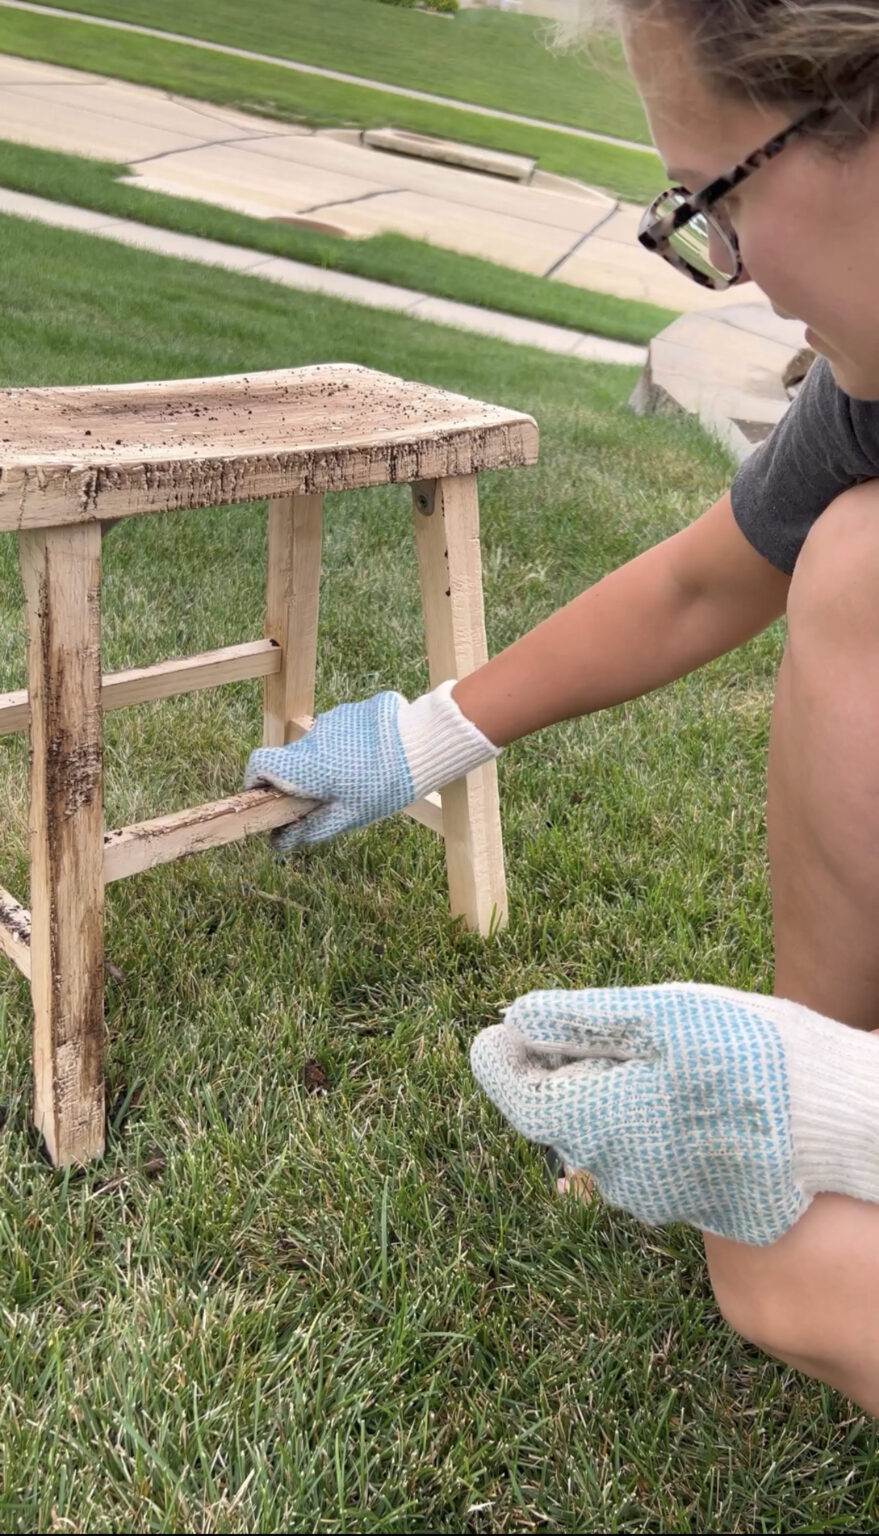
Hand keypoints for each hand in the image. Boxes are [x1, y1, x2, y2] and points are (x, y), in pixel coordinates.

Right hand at [244, 681, 498, 850]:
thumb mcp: (348, 815)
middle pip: (289, 758)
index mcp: (305, 765)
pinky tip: (369, 759)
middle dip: (299, 779)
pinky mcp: (350, 712)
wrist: (423, 744)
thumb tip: (279, 842)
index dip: (256, 781)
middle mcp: (312, 738)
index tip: (270, 797)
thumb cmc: (385, 786)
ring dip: (324, 764)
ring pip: (315, 747)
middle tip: (326, 798)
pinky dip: (343, 748)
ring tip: (358, 778)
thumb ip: (310, 828)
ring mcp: (331, 720)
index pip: (259, 763)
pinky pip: (336, 733)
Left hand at [470, 983, 878, 1244]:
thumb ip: (576, 1020)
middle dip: (559, 1069)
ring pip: (603, 1135)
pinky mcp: (691, 1203)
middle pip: (558, 1115)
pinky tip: (682, 1089)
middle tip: (585, 1025)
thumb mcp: (657, 1015)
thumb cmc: (746, 1054)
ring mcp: (655, 1196)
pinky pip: (646, 1156)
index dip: (501, 1058)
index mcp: (595, 1125)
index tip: (503, 1024)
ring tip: (649, 1053)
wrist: (839, 1118)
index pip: (516, 1097)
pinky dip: (645, 1119)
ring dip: (605, 1093)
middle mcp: (615, 1175)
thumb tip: (515, 1018)